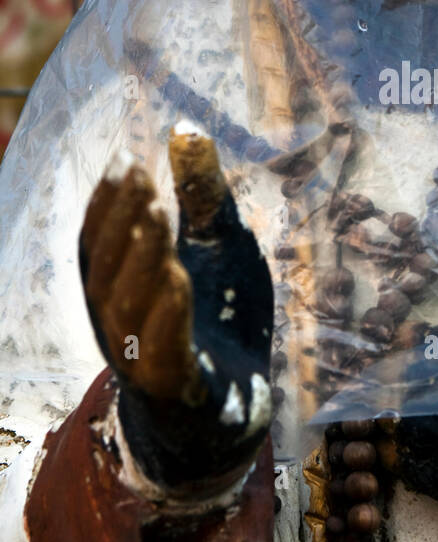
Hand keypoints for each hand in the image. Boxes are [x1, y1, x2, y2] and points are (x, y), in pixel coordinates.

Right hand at [79, 127, 273, 494]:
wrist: (234, 412)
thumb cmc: (217, 319)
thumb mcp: (218, 246)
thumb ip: (202, 194)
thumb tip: (186, 128)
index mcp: (119, 290)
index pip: (99, 244)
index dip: (106, 203)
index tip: (126, 160)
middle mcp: (118, 325)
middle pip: (105, 272)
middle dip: (119, 222)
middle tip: (141, 179)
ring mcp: (143, 361)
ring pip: (127, 310)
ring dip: (140, 260)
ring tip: (156, 215)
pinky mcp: (178, 390)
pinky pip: (164, 352)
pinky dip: (167, 314)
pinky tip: (178, 277)